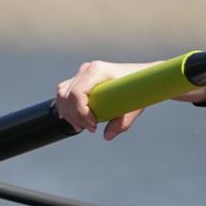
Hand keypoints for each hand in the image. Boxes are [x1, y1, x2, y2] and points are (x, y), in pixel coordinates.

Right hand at [53, 59, 186, 140]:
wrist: (142, 76)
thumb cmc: (140, 88)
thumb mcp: (134, 107)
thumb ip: (121, 123)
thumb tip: (106, 136)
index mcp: (97, 71)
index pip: (77, 93)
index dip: (81, 112)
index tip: (94, 125)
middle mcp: (86, 69)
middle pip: (67, 95)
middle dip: (75, 116)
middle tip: (91, 129)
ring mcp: (82, 73)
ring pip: (62, 95)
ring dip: (68, 114)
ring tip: (81, 127)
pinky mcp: (80, 79)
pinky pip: (64, 94)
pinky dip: (66, 108)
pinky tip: (74, 120)